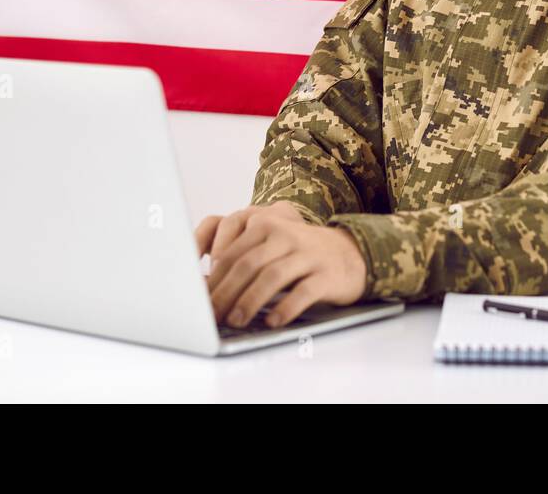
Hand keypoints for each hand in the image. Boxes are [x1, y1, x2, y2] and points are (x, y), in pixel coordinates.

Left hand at [194, 203, 367, 328]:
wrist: (350, 254)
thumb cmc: (299, 255)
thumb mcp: (271, 247)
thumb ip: (242, 259)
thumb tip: (206, 289)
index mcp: (266, 225)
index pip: (230, 253)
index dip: (212, 280)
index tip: (197, 302)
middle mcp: (286, 235)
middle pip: (247, 265)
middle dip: (225, 293)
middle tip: (211, 316)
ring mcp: (308, 254)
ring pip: (273, 277)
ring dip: (250, 301)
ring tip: (236, 321)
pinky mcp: (327, 274)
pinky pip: (303, 292)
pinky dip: (285, 308)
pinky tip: (272, 322)